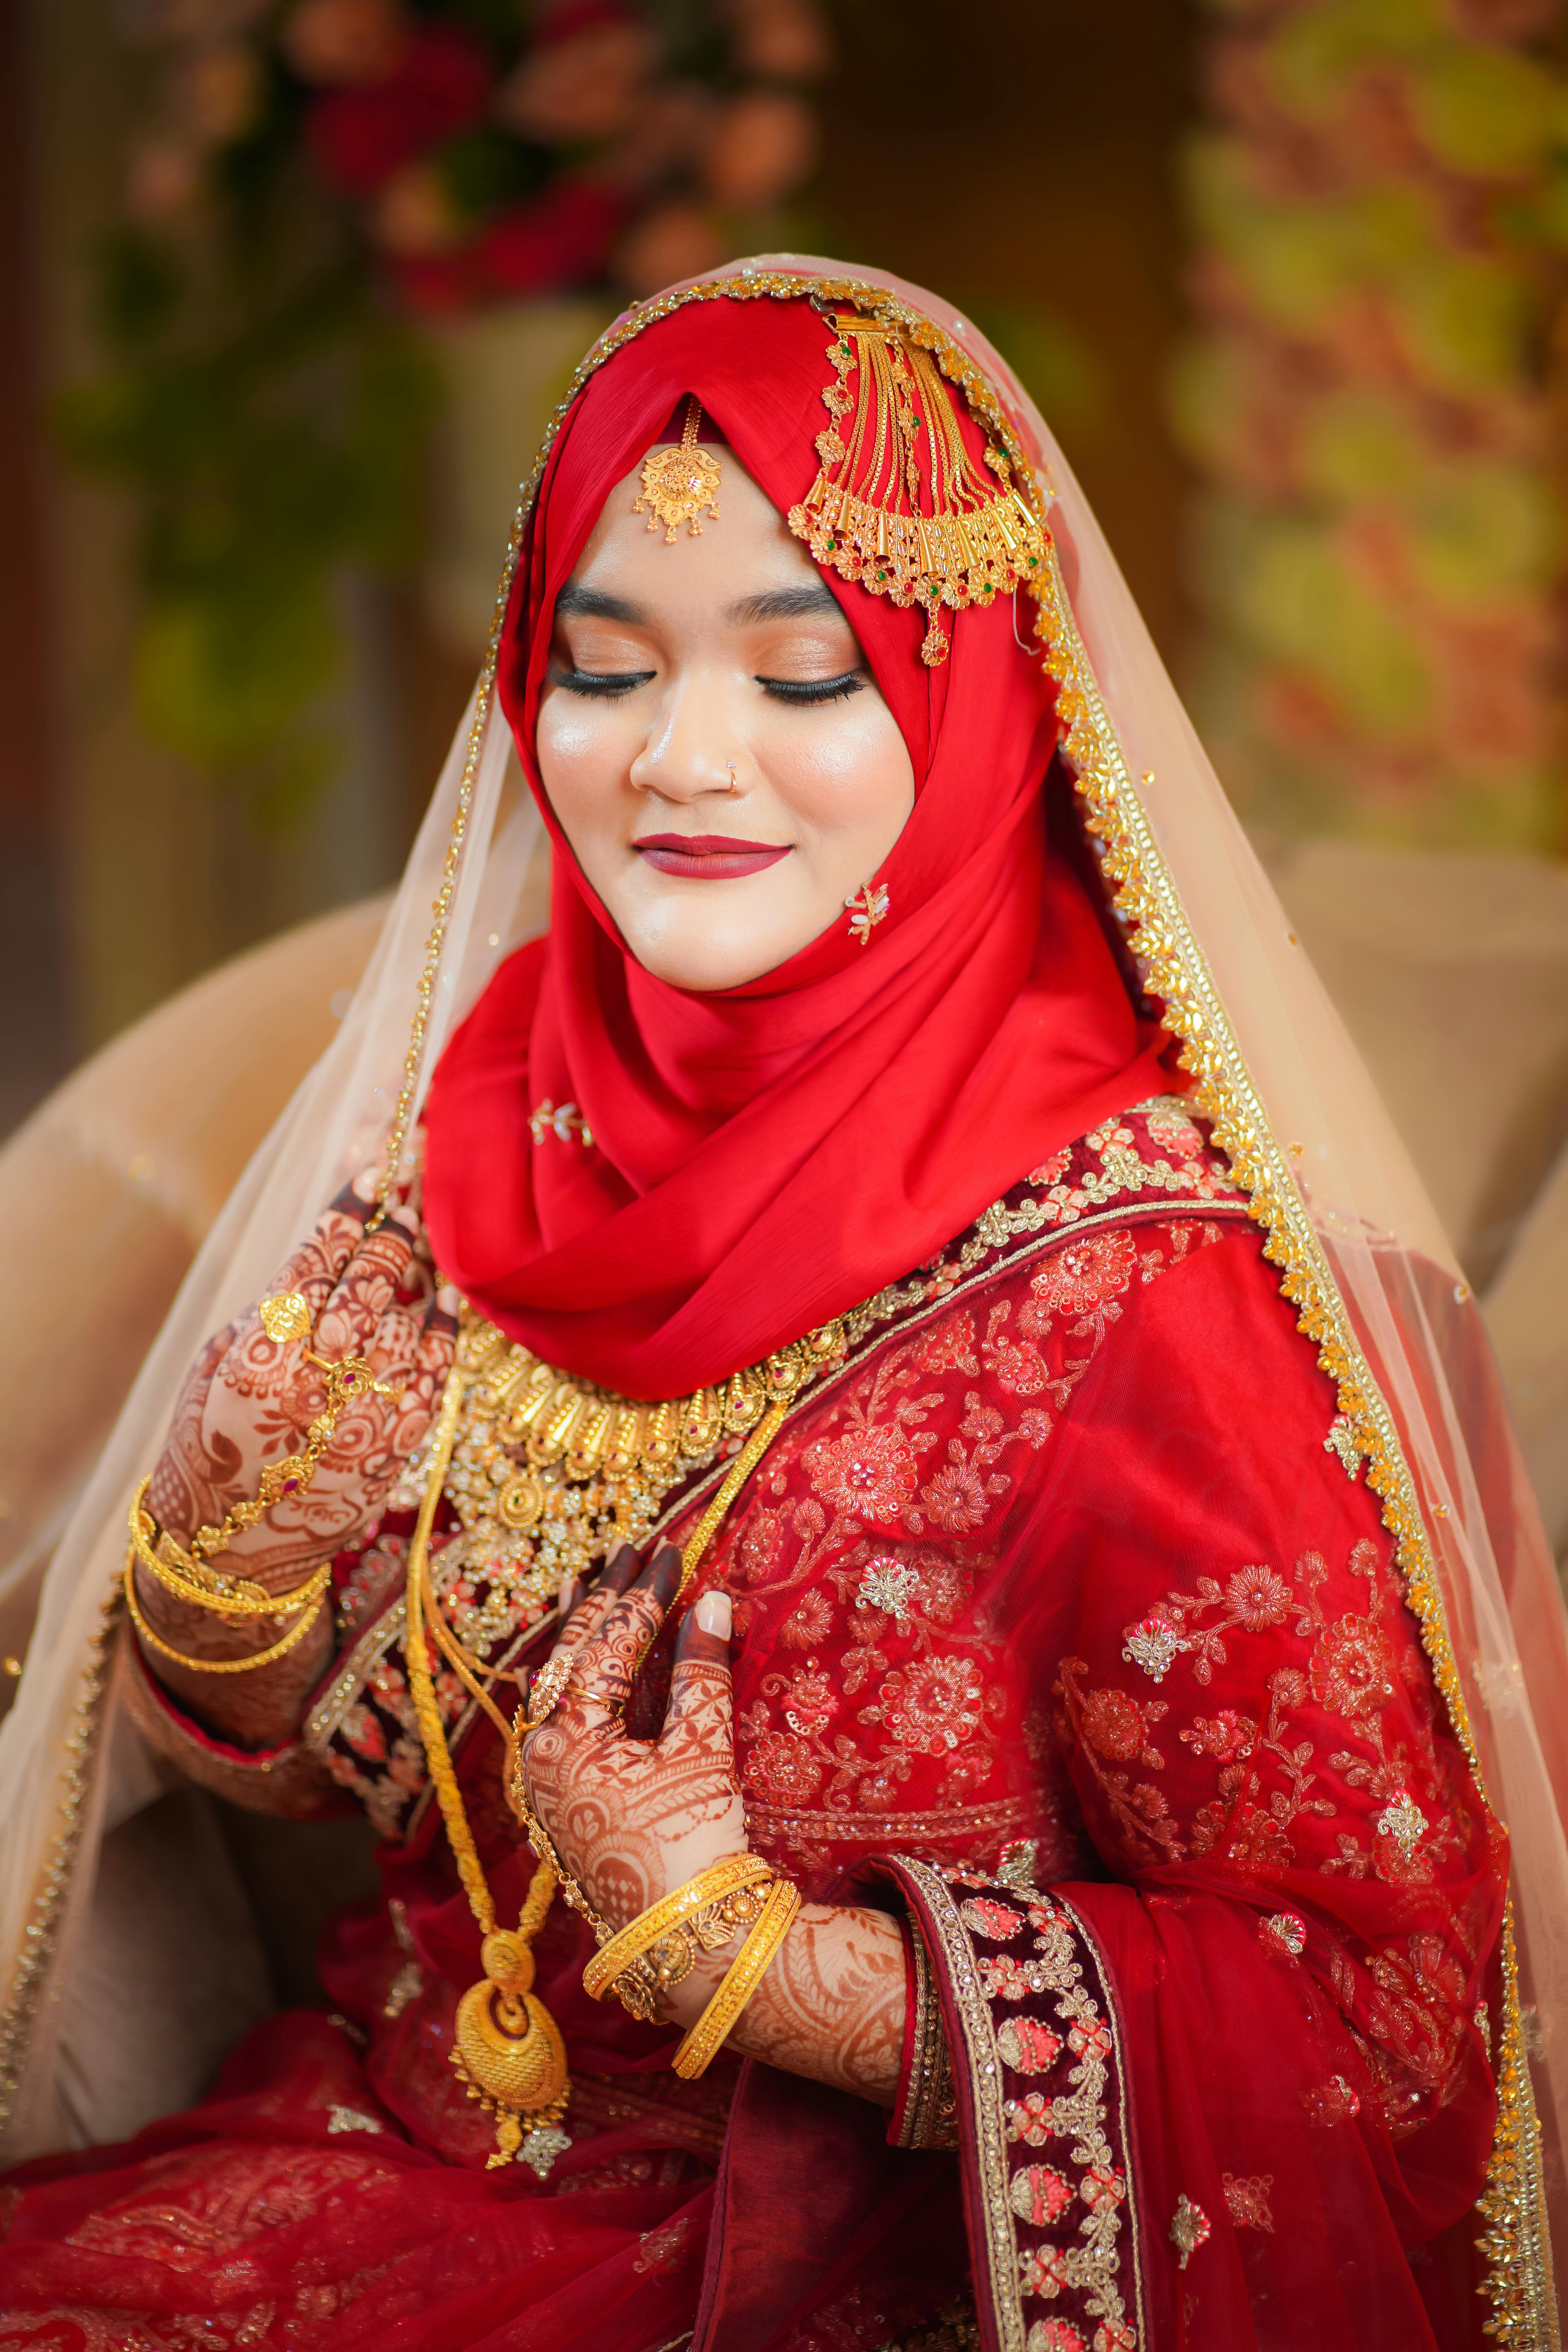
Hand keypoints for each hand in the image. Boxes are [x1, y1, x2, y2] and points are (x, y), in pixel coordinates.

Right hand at [148, 1169, 455, 1588]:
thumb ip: (274, 1305)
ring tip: (420, 1235)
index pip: (318, 1259)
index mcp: (265, 1353)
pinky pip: (437, 1364)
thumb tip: (329, 1242)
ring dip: (420, 1267)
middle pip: (372, 1280)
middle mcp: (322, 1379)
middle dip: (392, 1228)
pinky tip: (445, 1294)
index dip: (348, 1210)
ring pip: (410, 1314)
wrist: (235, 1543)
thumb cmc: (215, 1440)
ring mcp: (369, 1409)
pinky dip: (445, 1323)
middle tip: (404, 1194)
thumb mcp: (221, 1362)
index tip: (369, 1175)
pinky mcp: (402, 1438)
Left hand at [518, 1542, 745, 1932]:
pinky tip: (581, 1662)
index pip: (607, 1644)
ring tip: (595, 1585)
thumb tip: (710, 1603)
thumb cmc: (691, 1844)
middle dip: (604, 1601)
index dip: (643, 1596)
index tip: (671, 1553)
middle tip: (630, 1551)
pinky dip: (577, 1682)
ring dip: (582, 1636)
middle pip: (570, 1657)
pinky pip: (561, 1721)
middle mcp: (541, 1755)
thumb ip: (700, 1675)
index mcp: (566, 1739)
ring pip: (559, 1686)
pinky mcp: (562, 1797)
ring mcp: (545, 1778)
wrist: (683, 1938)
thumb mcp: (700, 1751)